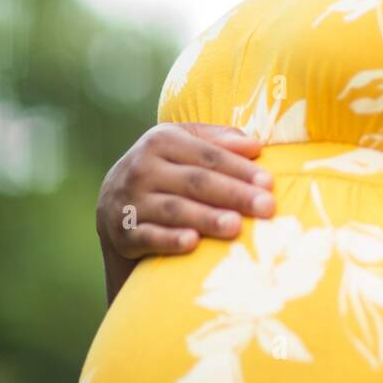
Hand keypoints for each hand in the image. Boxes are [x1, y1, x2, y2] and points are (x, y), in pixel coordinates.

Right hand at [96, 123, 276, 265]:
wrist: (113, 205)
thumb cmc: (165, 171)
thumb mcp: (184, 145)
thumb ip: (218, 141)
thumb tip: (254, 145)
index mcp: (161, 140)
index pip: (209, 155)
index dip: (240, 168)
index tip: (269, 183)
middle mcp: (142, 168)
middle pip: (196, 181)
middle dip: (234, 194)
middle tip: (267, 207)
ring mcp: (129, 201)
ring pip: (175, 209)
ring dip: (207, 218)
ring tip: (236, 226)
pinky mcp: (122, 232)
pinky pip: (148, 236)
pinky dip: (169, 240)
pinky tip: (193, 243)